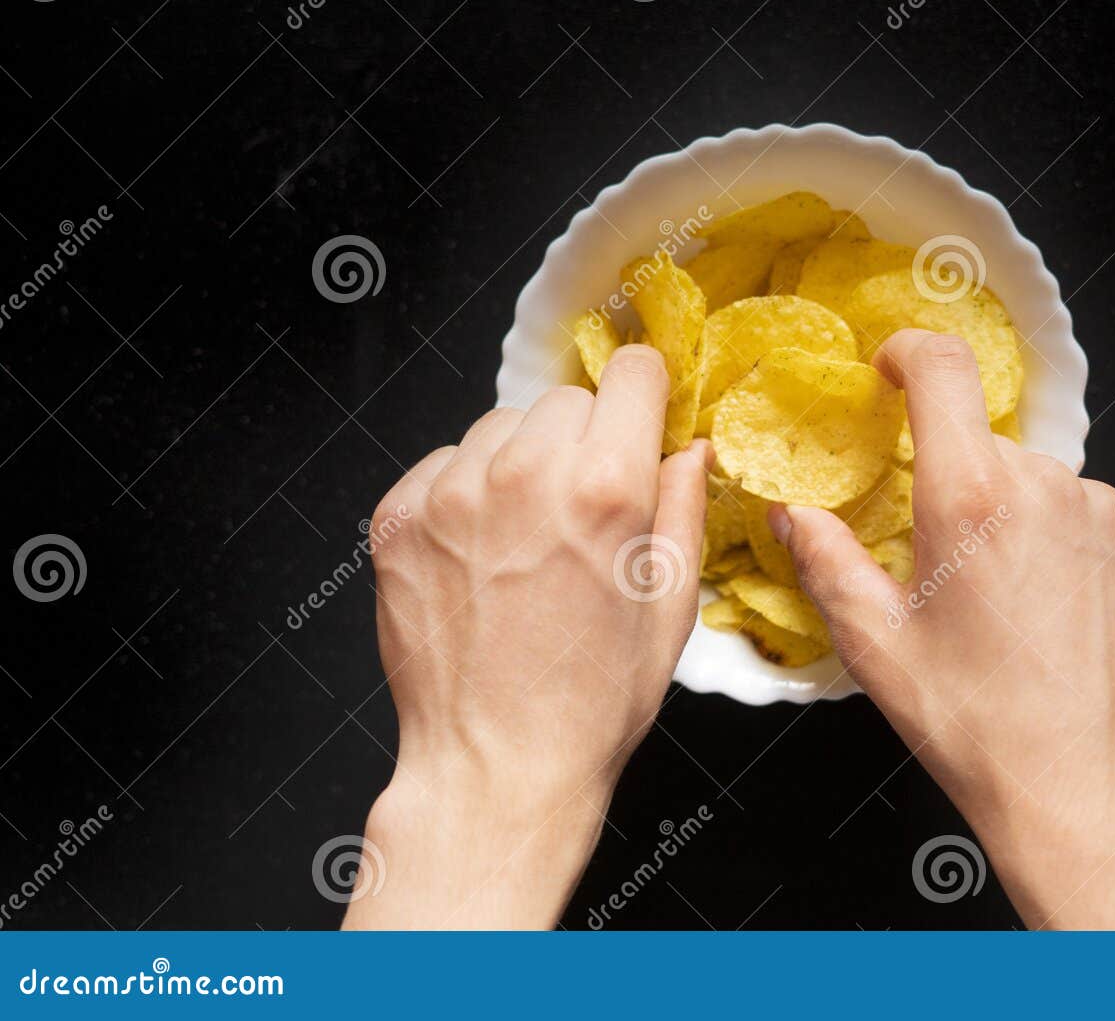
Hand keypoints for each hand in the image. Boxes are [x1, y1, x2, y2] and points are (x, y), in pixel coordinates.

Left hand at [344, 345, 711, 928]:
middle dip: (586, 439)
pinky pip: (443, 463)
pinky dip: (464, 491)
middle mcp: (525, 475)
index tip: (641, 421)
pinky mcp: (399, 517)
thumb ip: (685, 508)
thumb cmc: (590, 703)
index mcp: (607, 489)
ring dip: (521, 462)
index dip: (645, 398)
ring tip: (528, 537)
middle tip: (585, 508)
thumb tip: (689, 448)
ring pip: (501, 426)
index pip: (633, 372)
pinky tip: (483, 553)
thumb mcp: (672, 607)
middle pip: (567, 399)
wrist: (494, 768)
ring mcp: (451, 493)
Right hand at [769, 329, 1114, 928]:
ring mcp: (1113, 511)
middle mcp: (1050, 487)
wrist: (1086, 792)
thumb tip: (791, 513)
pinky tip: (1066, 609)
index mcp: (971, 500)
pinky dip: (1079, 543)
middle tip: (954, 574)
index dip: (910, 354)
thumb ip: (826, 561)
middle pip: (988, 448)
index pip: (941, 370)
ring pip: (1046, 485)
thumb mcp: (877, 647)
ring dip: (1023, 521)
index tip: (893, 370)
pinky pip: (1103, 513)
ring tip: (1018, 608)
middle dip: (963, 491)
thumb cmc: (977, 726)